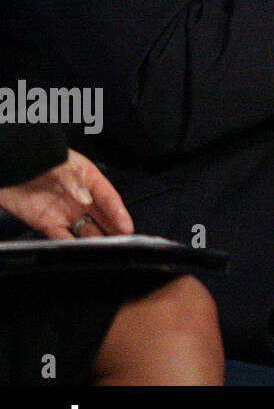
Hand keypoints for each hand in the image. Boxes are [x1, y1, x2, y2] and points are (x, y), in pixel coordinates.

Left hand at [0, 150, 132, 239]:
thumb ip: (72, 181)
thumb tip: (85, 198)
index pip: (109, 198)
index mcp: (89, 179)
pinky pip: (62, 237)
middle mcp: (80, 198)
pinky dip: (70, 245)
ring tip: (102, 250)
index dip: (119, 213)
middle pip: (102, 217)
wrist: (9, 166)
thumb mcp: (59, 163)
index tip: (127, 227)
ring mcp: (65, 212)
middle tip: (122, 244)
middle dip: (113, 230)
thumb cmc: (37, 157)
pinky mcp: (47, 223)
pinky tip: (78, 251)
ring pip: (85, 230)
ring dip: (94, 240)